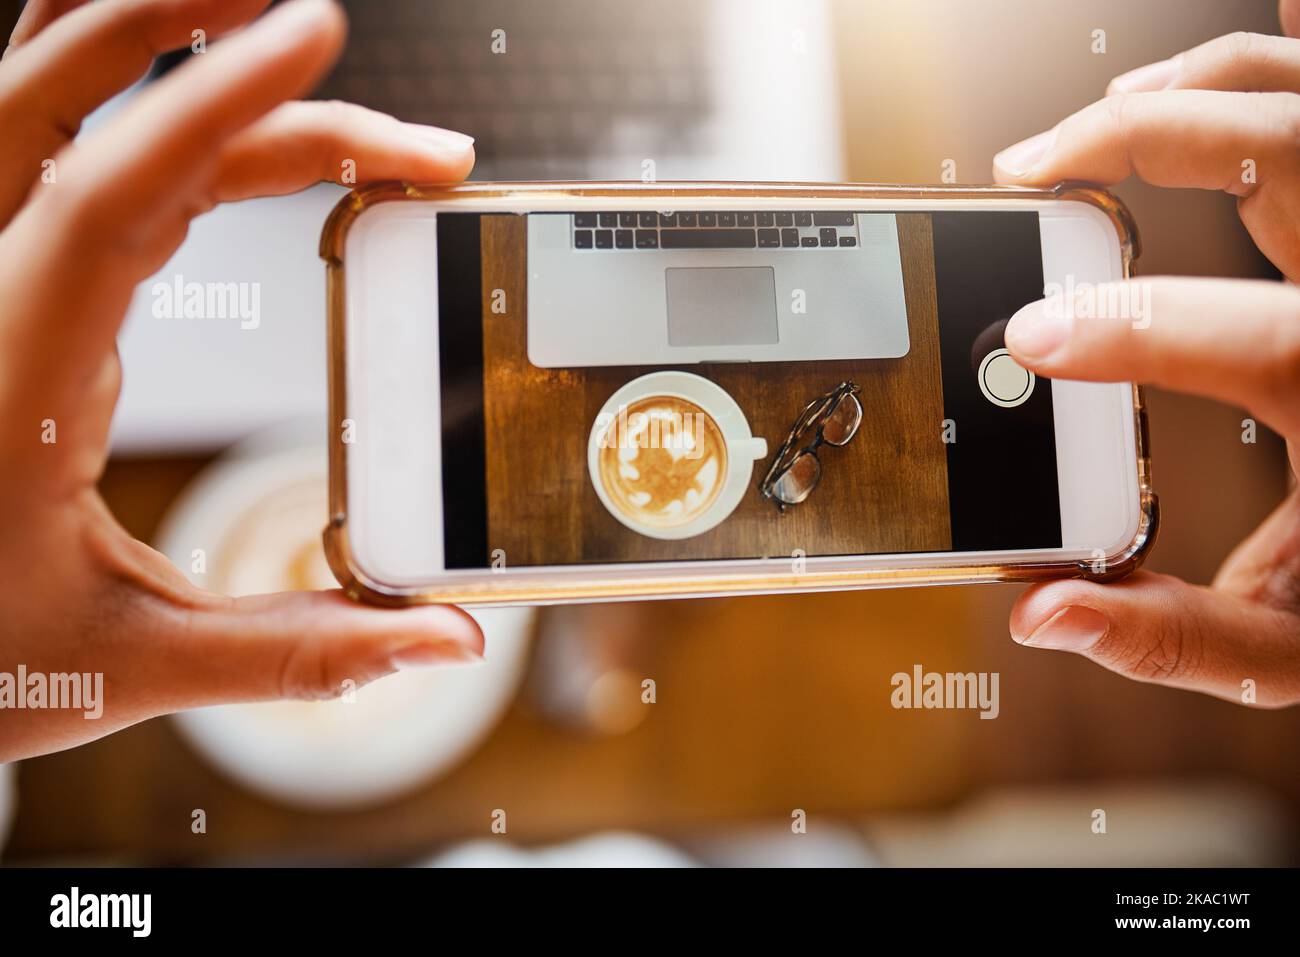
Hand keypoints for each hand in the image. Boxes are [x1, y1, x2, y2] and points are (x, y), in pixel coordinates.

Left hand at [0, 0, 482, 761]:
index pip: (112, 192)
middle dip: (183, 26)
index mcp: (10, 374)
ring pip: (44, 107)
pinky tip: (221, 126)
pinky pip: (73, 169)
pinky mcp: (9, 294)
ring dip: (153, 47)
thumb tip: (446, 639)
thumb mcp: (136, 659)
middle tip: (313, 17)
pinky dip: (153, 125)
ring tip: (271, 32)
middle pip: (56, 100)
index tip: (311, 39)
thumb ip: (305, 650)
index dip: (213, 100)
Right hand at [994, 2, 1299, 706]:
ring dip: (1190, 88)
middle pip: (1275, 144)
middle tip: (1031, 169)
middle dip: (1135, 135)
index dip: (1118, 324)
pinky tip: (1182, 103)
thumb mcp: (1295, 643)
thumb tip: (1045, 611)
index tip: (1031, 337)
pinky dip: (1246, 81)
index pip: (1230, 331)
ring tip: (1091, 123)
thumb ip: (1170, 638)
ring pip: (1296, 95)